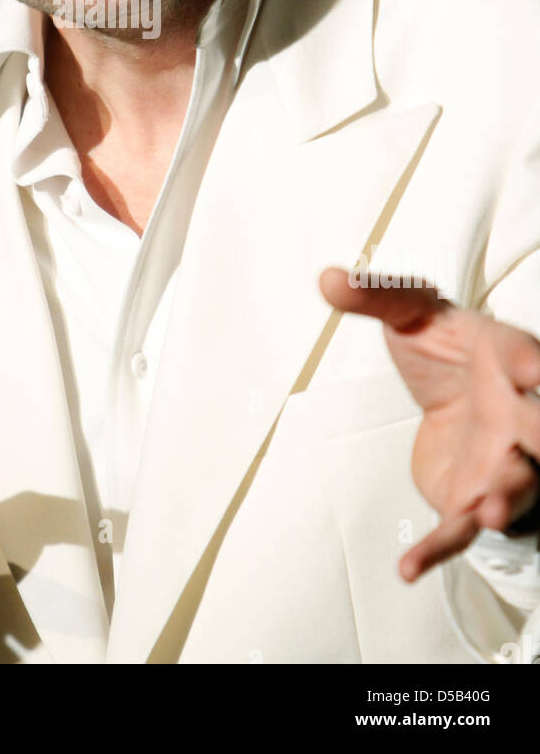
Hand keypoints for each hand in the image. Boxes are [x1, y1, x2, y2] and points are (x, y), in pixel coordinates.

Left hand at [319, 268, 539, 582]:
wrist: (449, 397)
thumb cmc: (445, 350)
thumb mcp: (409, 314)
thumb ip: (373, 296)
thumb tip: (327, 277)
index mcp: (506, 359)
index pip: (527, 359)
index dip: (533, 364)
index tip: (533, 367)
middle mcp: (515, 412)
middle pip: (538, 427)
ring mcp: (500, 460)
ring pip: (513, 483)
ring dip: (505, 498)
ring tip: (490, 512)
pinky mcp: (469, 495)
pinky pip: (458, 529)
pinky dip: (436, 549)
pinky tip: (408, 568)